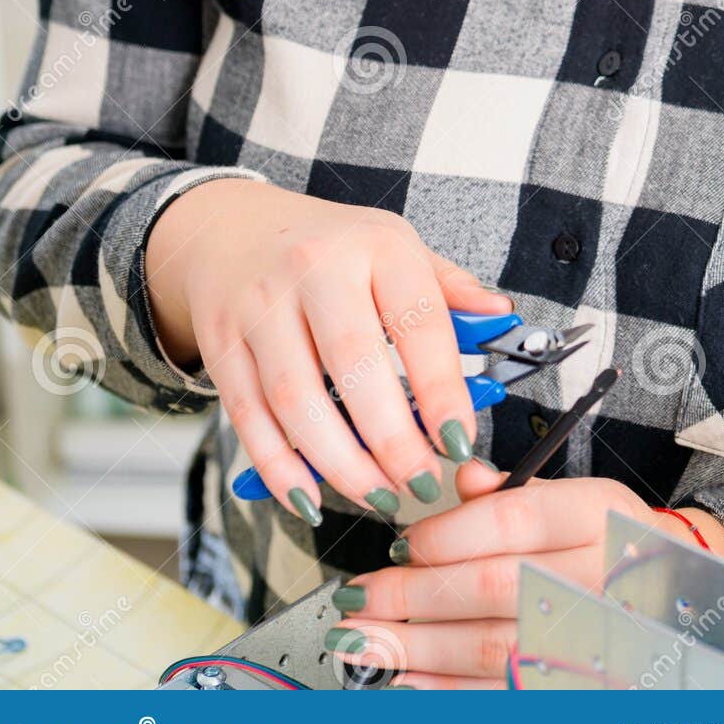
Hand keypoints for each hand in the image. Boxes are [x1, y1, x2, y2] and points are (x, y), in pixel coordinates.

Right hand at [144, 177, 512, 521]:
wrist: (229, 228)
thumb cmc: (328, 245)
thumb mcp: (396, 245)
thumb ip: (449, 287)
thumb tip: (500, 317)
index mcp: (376, 246)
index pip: (418, 322)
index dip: (442, 390)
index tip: (458, 441)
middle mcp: (315, 271)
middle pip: (355, 366)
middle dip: (391, 439)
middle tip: (419, 483)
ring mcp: (261, 307)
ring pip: (297, 399)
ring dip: (338, 462)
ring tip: (376, 494)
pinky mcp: (223, 344)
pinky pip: (249, 416)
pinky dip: (278, 467)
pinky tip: (307, 495)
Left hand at [321, 463, 723, 687]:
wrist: (682, 599)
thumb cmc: (608, 540)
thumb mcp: (575, 496)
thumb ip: (511, 490)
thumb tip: (460, 478)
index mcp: (601, 514)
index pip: (517, 520)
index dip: (451, 534)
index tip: (403, 544)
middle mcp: (605, 578)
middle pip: (495, 588)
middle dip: (414, 597)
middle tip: (358, 596)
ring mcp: (598, 642)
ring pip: (493, 650)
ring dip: (418, 649)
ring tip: (363, 640)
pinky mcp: (582, 690)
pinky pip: (503, 696)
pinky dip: (447, 691)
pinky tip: (406, 677)